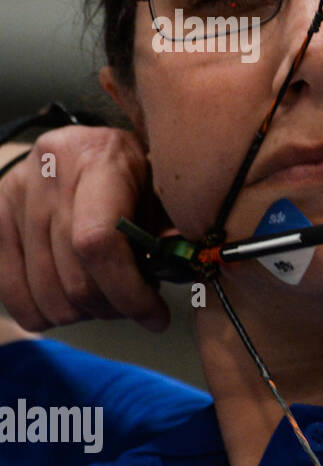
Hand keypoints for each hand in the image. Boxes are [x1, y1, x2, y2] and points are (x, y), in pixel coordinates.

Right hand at [0, 125, 169, 331]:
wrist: (83, 148)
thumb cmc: (134, 176)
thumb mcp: (161, 193)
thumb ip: (164, 236)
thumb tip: (164, 291)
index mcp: (98, 158)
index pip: (98, 242)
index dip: (128, 292)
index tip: (157, 317)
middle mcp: (48, 174)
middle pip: (73, 278)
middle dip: (112, 308)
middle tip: (133, 305)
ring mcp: (12, 197)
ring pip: (45, 296)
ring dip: (83, 313)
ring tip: (106, 295)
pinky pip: (11, 296)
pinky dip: (47, 312)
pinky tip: (72, 296)